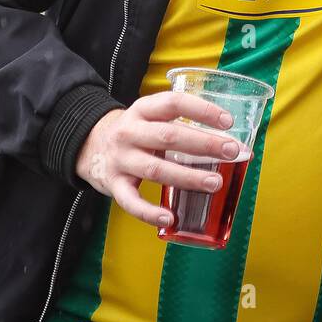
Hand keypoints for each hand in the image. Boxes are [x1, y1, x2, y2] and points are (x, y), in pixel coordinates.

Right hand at [75, 91, 237, 227]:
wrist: (90, 145)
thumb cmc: (136, 132)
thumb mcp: (152, 117)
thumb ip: (183, 124)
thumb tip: (230, 142)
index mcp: (142, 110)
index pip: (173, 103)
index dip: (202, 110)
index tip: (228, 121)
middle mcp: (129, 132)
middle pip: (168, 136)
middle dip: (203, 144)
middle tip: (232, 152)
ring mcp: (120, 160)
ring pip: (155, 169)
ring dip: (187, 177)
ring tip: (214, 183)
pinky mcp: (113, 185)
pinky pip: (131, 201)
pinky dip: (149, 212)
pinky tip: (170, 218)